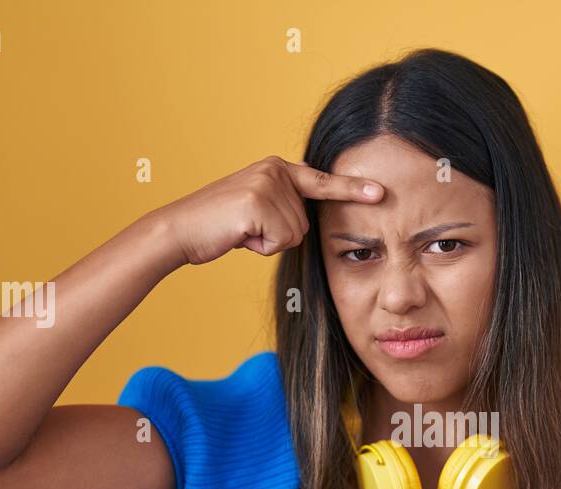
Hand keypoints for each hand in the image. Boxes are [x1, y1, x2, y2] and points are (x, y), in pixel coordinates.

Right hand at [155, 156, 385, 265]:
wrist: (180, 230)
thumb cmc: (219, 226)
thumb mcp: (256, 207)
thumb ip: (283, 204)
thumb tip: (308, 209)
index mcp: (277, 168)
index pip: (321, 182)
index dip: (352, 189)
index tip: (380, 192)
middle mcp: (275, 170)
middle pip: (305, 223)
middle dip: (278, 236)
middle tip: (247, 229)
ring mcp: (267, 185)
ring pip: (295, 234)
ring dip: (269, 242)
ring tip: (241, 231)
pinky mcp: (259, 203)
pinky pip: (281, 241)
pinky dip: (261, 247)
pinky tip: (239, 234)